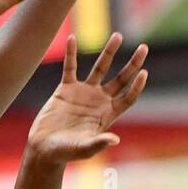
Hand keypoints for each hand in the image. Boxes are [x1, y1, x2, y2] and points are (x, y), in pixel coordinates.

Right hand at [27, 33, 147, 164]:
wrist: (44, 149)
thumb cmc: (65, 152)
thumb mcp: (83, 149)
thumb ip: (97, 143)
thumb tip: (114, 140)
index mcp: (107, 115)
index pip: (128, 97)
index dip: (137, 86)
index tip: (144, 72)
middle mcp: (98, 101)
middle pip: (121, 79)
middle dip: (133, 64)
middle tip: (144, 48)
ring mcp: (83, 93)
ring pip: (100, 68)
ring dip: (109, 52)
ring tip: (118, 36)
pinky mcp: (65, 89)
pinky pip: (70, 68)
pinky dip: (71, 54)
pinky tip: (72, 38)